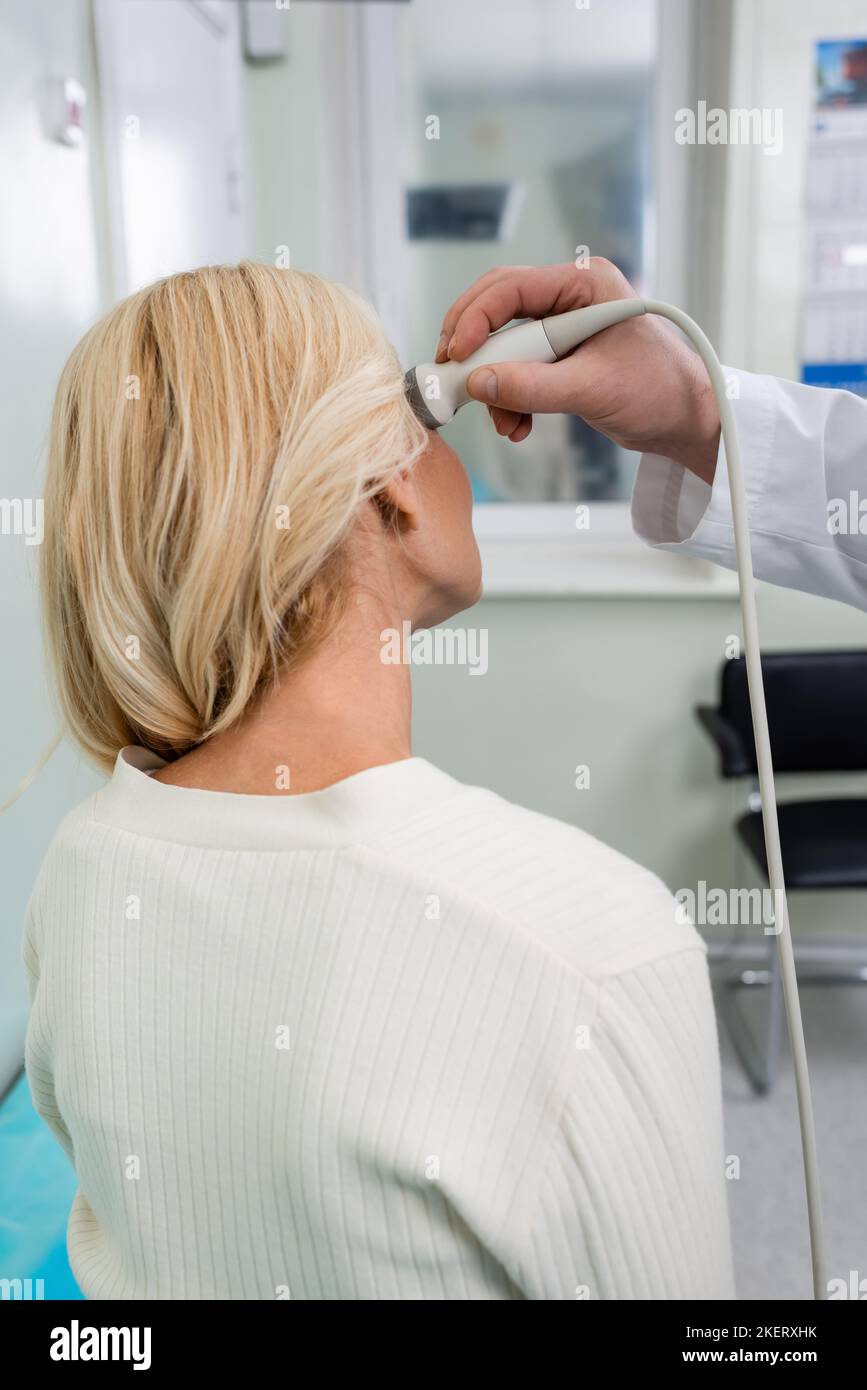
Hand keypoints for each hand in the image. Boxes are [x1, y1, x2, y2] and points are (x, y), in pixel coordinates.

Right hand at [435, 260, 720, 483]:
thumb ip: (532, 387)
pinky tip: (518, 426)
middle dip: (475, 351)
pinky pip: (517, 370)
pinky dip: (510, 398)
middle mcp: (569, 296)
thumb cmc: (658, 392)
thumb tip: (478, 385)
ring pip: (503, 346)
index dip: (476, 319)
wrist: (686, 421)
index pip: (511, 288)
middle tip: (454, 381)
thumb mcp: (592, 389)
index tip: (457, 356)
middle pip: (497, 310)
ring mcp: (563, 326)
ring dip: (494, 385)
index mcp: (584, 283)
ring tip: (504, 423)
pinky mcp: (559, 356)